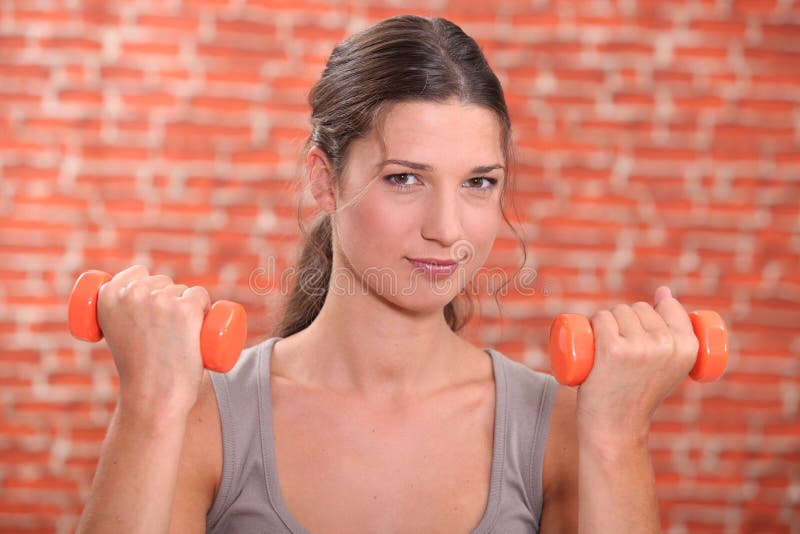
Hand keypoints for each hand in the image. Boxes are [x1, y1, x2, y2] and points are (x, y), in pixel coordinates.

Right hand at [96, 265, 210, 418]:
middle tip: (165, 336)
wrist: (153, 398)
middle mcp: (133, 293)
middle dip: (170, 300)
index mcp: (108, 295)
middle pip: (164, 282)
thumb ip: (124, 312)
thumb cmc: (139, 372)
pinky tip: (197, 329)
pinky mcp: (187, 309)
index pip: (139, 273)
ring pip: (185, 291)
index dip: (150, 288)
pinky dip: (205, 310)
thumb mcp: (118, 334)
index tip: (151, 311)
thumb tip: (140, 299)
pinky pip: (202, 297)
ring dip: (188, 308)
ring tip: (177, 340)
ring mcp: (161, 300)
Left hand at [575, 286, 699, 445]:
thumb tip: (664, 290)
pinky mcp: (612, 350)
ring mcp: (639, 347)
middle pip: (638, 307)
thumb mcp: (666, 363)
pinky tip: (596, 346)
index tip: (643, 342)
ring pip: (617, 311)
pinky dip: (593, 325)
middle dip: (626, 321)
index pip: (668, 306)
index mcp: (689, 347)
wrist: (615, 428)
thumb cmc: (637, 393)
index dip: (651, 317)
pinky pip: (600, 318)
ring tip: (609, 354)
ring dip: (607, 323)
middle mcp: (667, 345)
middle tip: (622, 354)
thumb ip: (672, 329)